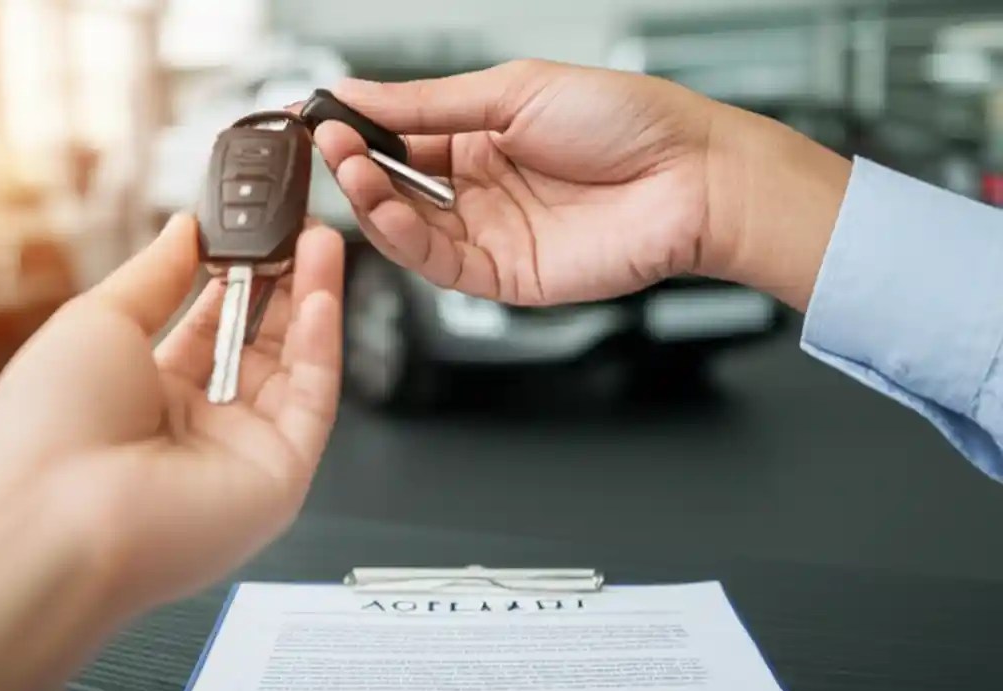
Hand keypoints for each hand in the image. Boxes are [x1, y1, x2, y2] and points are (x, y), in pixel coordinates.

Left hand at [0, 214, 344, 611]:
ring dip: (312, 301)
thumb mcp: (98, 321)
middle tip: (302, 226)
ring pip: (294, 368)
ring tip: (322, 240)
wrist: (51, 515)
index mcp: (146, 397)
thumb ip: (156, 273)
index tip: (257, 228)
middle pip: (260, 345)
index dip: (237, 277)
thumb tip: (186, 227)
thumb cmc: (49, 426)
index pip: (209, 329)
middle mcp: (197, 430)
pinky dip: (320, 347)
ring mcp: (240, 456)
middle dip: (284, 283)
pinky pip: (310, 403)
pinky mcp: (277, 480)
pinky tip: (320, 295)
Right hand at [316, 59, 850, 309]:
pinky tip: (383, 207)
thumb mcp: (516, 89)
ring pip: (408, 227)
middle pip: (396, 186)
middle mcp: (481, 188)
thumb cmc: (629, 121)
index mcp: (482, 136)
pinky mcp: (504, 276)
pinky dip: (403, 237)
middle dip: (357, 165)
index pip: (401, 137)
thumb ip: (430, 101)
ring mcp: (491, 233)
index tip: (322, 116)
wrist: (693, 177)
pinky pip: (438, 263)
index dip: (360, 130)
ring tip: (349, 167)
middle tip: (330, 141)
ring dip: (370, 201)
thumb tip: (359, 91)